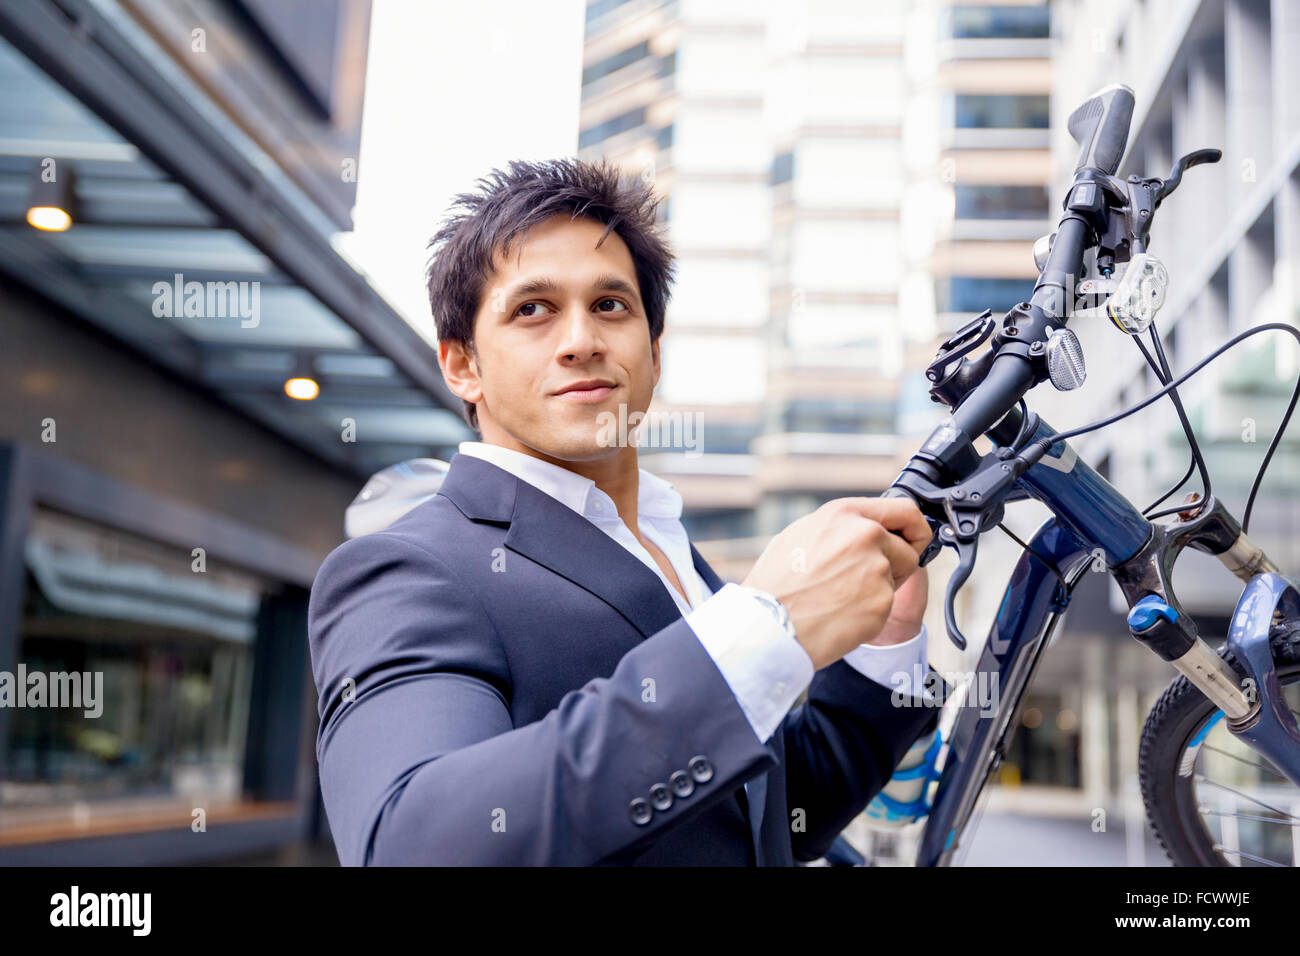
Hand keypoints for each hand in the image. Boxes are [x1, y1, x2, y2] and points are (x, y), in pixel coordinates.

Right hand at [741, 497, 930, 670]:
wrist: (770, 624)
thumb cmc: (777, 583)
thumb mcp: (801, 535)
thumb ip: (840, 527)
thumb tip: (864, 526)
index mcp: (845, 514)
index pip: (904, 510)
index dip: (915, 528)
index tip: (916, 539)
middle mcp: (866, 535)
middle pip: (906, 551)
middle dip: (894, 567)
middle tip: (861, 583)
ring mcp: (876, 569)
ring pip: (894, 582)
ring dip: (876, 591)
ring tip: (838, 600)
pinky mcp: (882, 601)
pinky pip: (884, 606)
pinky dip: (869, 614)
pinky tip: (840, 615)